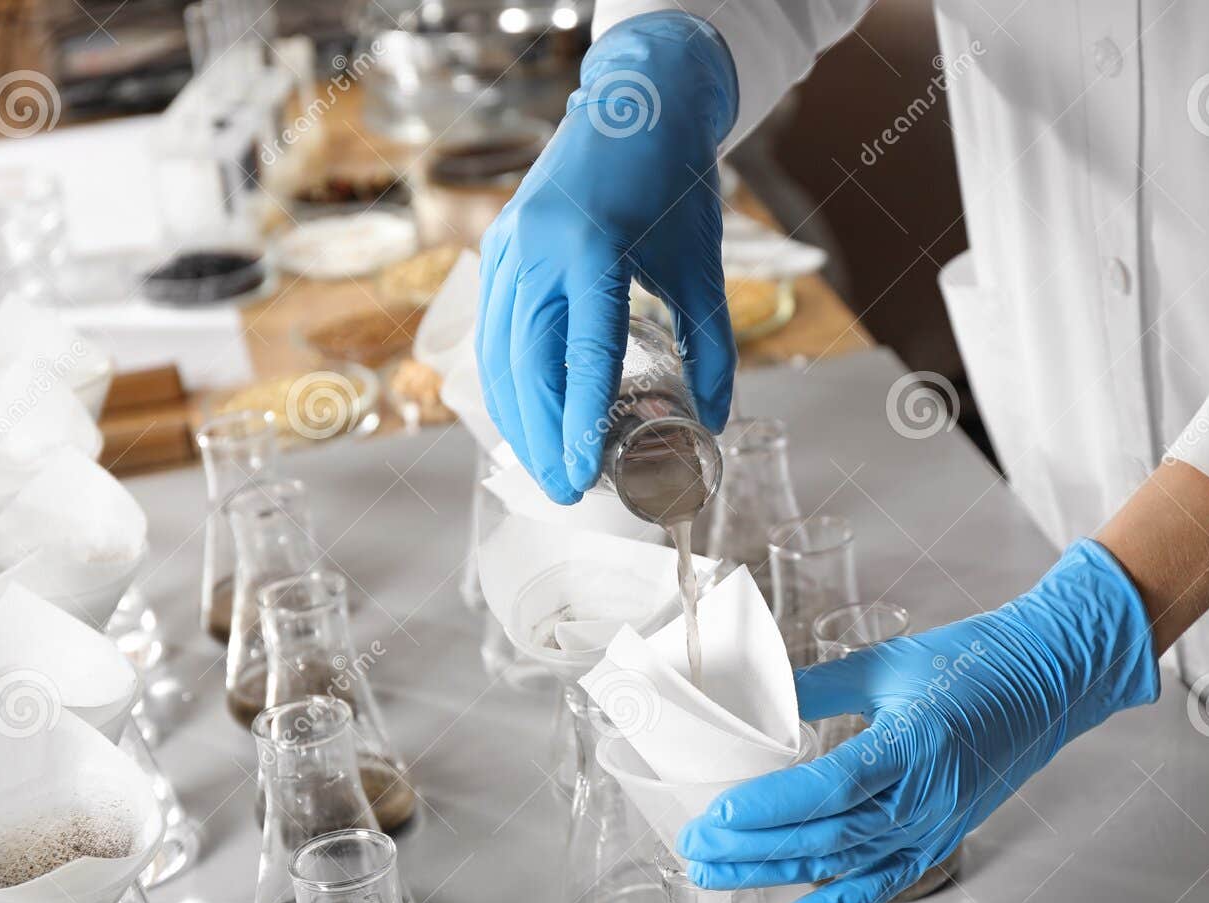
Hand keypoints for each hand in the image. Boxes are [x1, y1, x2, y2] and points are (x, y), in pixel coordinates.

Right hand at [475, 13, 737, 503]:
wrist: (636, 104)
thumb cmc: (676, 182)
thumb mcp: (704, 265)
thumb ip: (713, 346)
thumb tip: (716, 420)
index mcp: (593, 248)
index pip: (583, 355)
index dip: (580, 422)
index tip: (585, 476)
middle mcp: (538, 249)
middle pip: (527, 364)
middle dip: (542, 436)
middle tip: (564, 492)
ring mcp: (509, 246)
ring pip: (499, 352)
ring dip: (517, 417)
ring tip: (544, 467)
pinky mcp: (498, 248)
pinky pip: (492, 328)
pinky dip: (505, 380)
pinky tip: (523, 417)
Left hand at [677, 540, 1160, 902]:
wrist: (1047, 680)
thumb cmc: (976, 662)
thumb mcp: (889, 661)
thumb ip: (820, 685)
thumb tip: (762, 698)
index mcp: (912, 744)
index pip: (826, 788)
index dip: (768, 808)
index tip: (715, 813)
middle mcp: (924, 797)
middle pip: (824, 835)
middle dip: (750, 847)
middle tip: (694, 846)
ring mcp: (933, 826)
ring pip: (842, 864)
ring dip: (773, 875)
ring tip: (715, 875)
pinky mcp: (938, 839)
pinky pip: (882, 883)